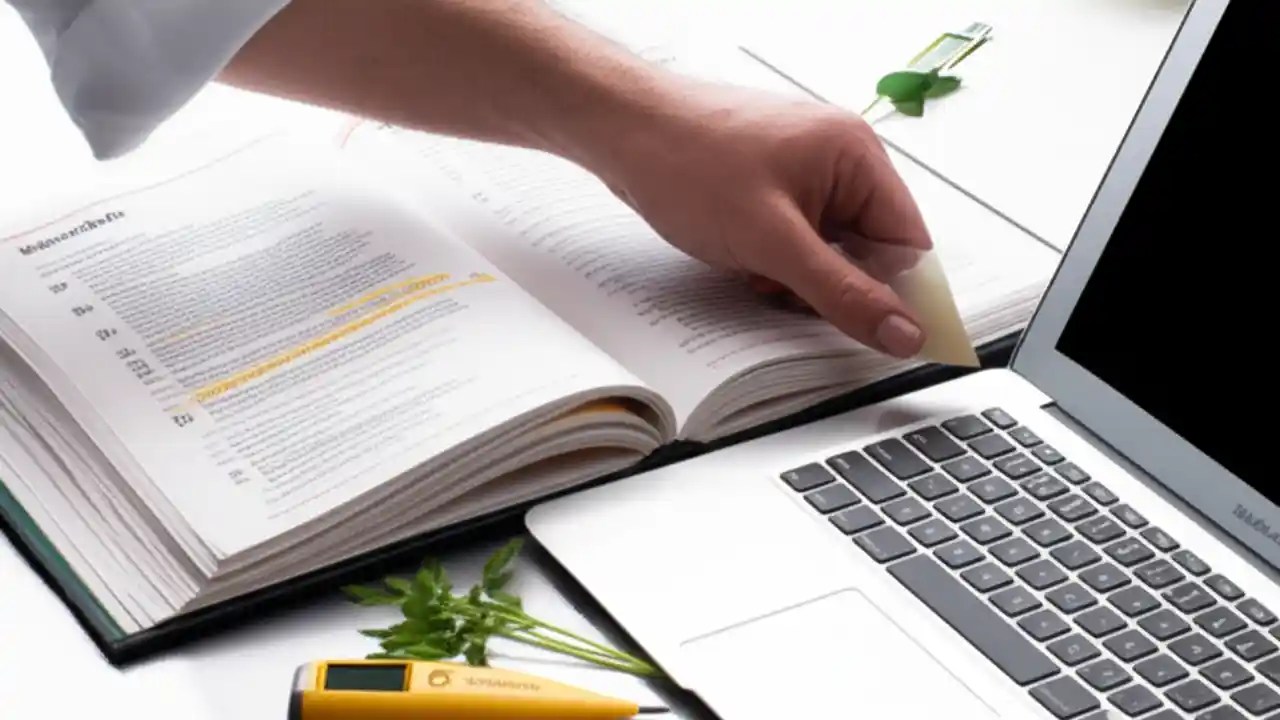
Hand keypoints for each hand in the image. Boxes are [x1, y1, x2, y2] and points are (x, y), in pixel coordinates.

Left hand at [598, 80, 933, 358]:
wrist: (620, 130)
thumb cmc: (688, 163)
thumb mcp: (772, 243)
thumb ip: (842, 292)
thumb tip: (903, 332)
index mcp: (856, 156)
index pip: (908, 242)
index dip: (900, 294)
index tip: (892, 338)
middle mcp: (837, 157)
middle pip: (866, 249)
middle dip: (831, 283)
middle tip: (787, 290)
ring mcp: (801, 171)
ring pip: (825, 250)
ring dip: (795, 275)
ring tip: (753, 267)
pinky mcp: (769, 186)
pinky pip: (792, 239)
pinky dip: (772, 261)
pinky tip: (740, 259)